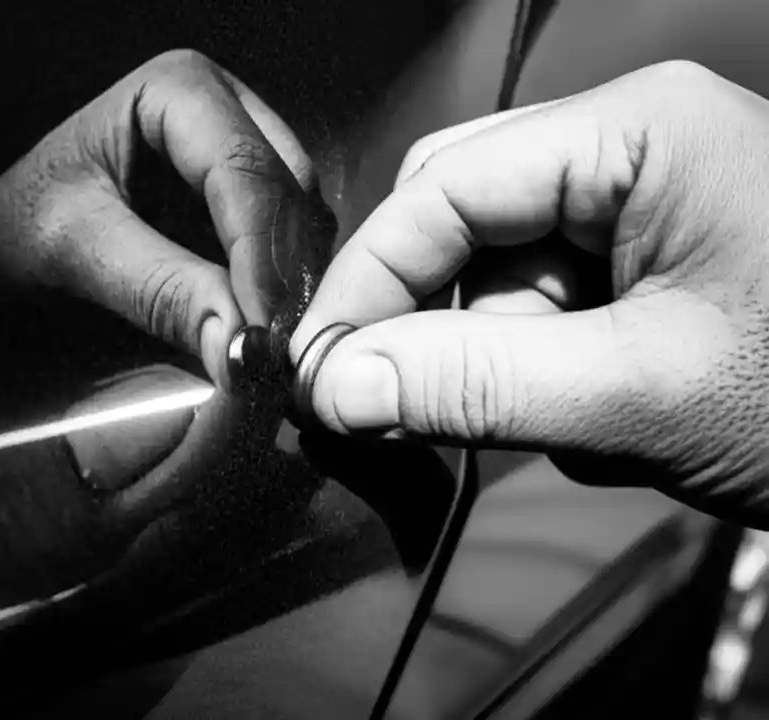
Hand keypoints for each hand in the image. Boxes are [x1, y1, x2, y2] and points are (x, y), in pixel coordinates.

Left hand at [0, 50, 314, 389]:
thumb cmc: (18, 231)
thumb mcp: (78, 254)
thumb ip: (160, 292)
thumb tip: (241, 343)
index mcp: (178, 91)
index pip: (241, 168)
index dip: (260, 253)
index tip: (262, 329)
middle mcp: (226, 111)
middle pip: (288, 193)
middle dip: (283, 275)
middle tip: (269, 355)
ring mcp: (244, 159)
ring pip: (301, 227)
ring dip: (290, 293)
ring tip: (263, 357)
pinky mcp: (247, 213)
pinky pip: (288, 254)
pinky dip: (281, 299)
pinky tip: (259, 341)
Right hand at [291, 61, 768, 526]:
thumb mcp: (645, 394)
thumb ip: (475, 385)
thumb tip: (338, 384)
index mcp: (638, 129)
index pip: (440, 190)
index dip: (364, 288)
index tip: (316, 375)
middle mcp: (633, 146)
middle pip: (459, 223)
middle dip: (443, 327)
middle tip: (426, 410)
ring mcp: (643, 202)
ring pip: (496, 276)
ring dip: (507, 363)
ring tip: (588, 422)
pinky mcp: (651, 257)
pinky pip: (544, 306)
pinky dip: (549, 374)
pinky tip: (613, 414)